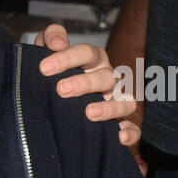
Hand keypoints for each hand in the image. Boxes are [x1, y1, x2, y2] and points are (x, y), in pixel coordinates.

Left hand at [33, 22, 142, 160]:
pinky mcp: (121, 124)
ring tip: (89, 113)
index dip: (67, 58)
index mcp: (93, 61)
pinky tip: (120, 137)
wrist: (54, 105)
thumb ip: (49, 39)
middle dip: (84, 83)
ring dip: (109, 107)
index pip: (87, 53)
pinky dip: (130, 133)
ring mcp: (116, 102)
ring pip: (125, 102)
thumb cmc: (54, 76)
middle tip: (61, 89)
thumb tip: (56, 42)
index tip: (44, 67)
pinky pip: (133, 128)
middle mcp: (108, 80)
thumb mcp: (47, 55)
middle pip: (105, 76)